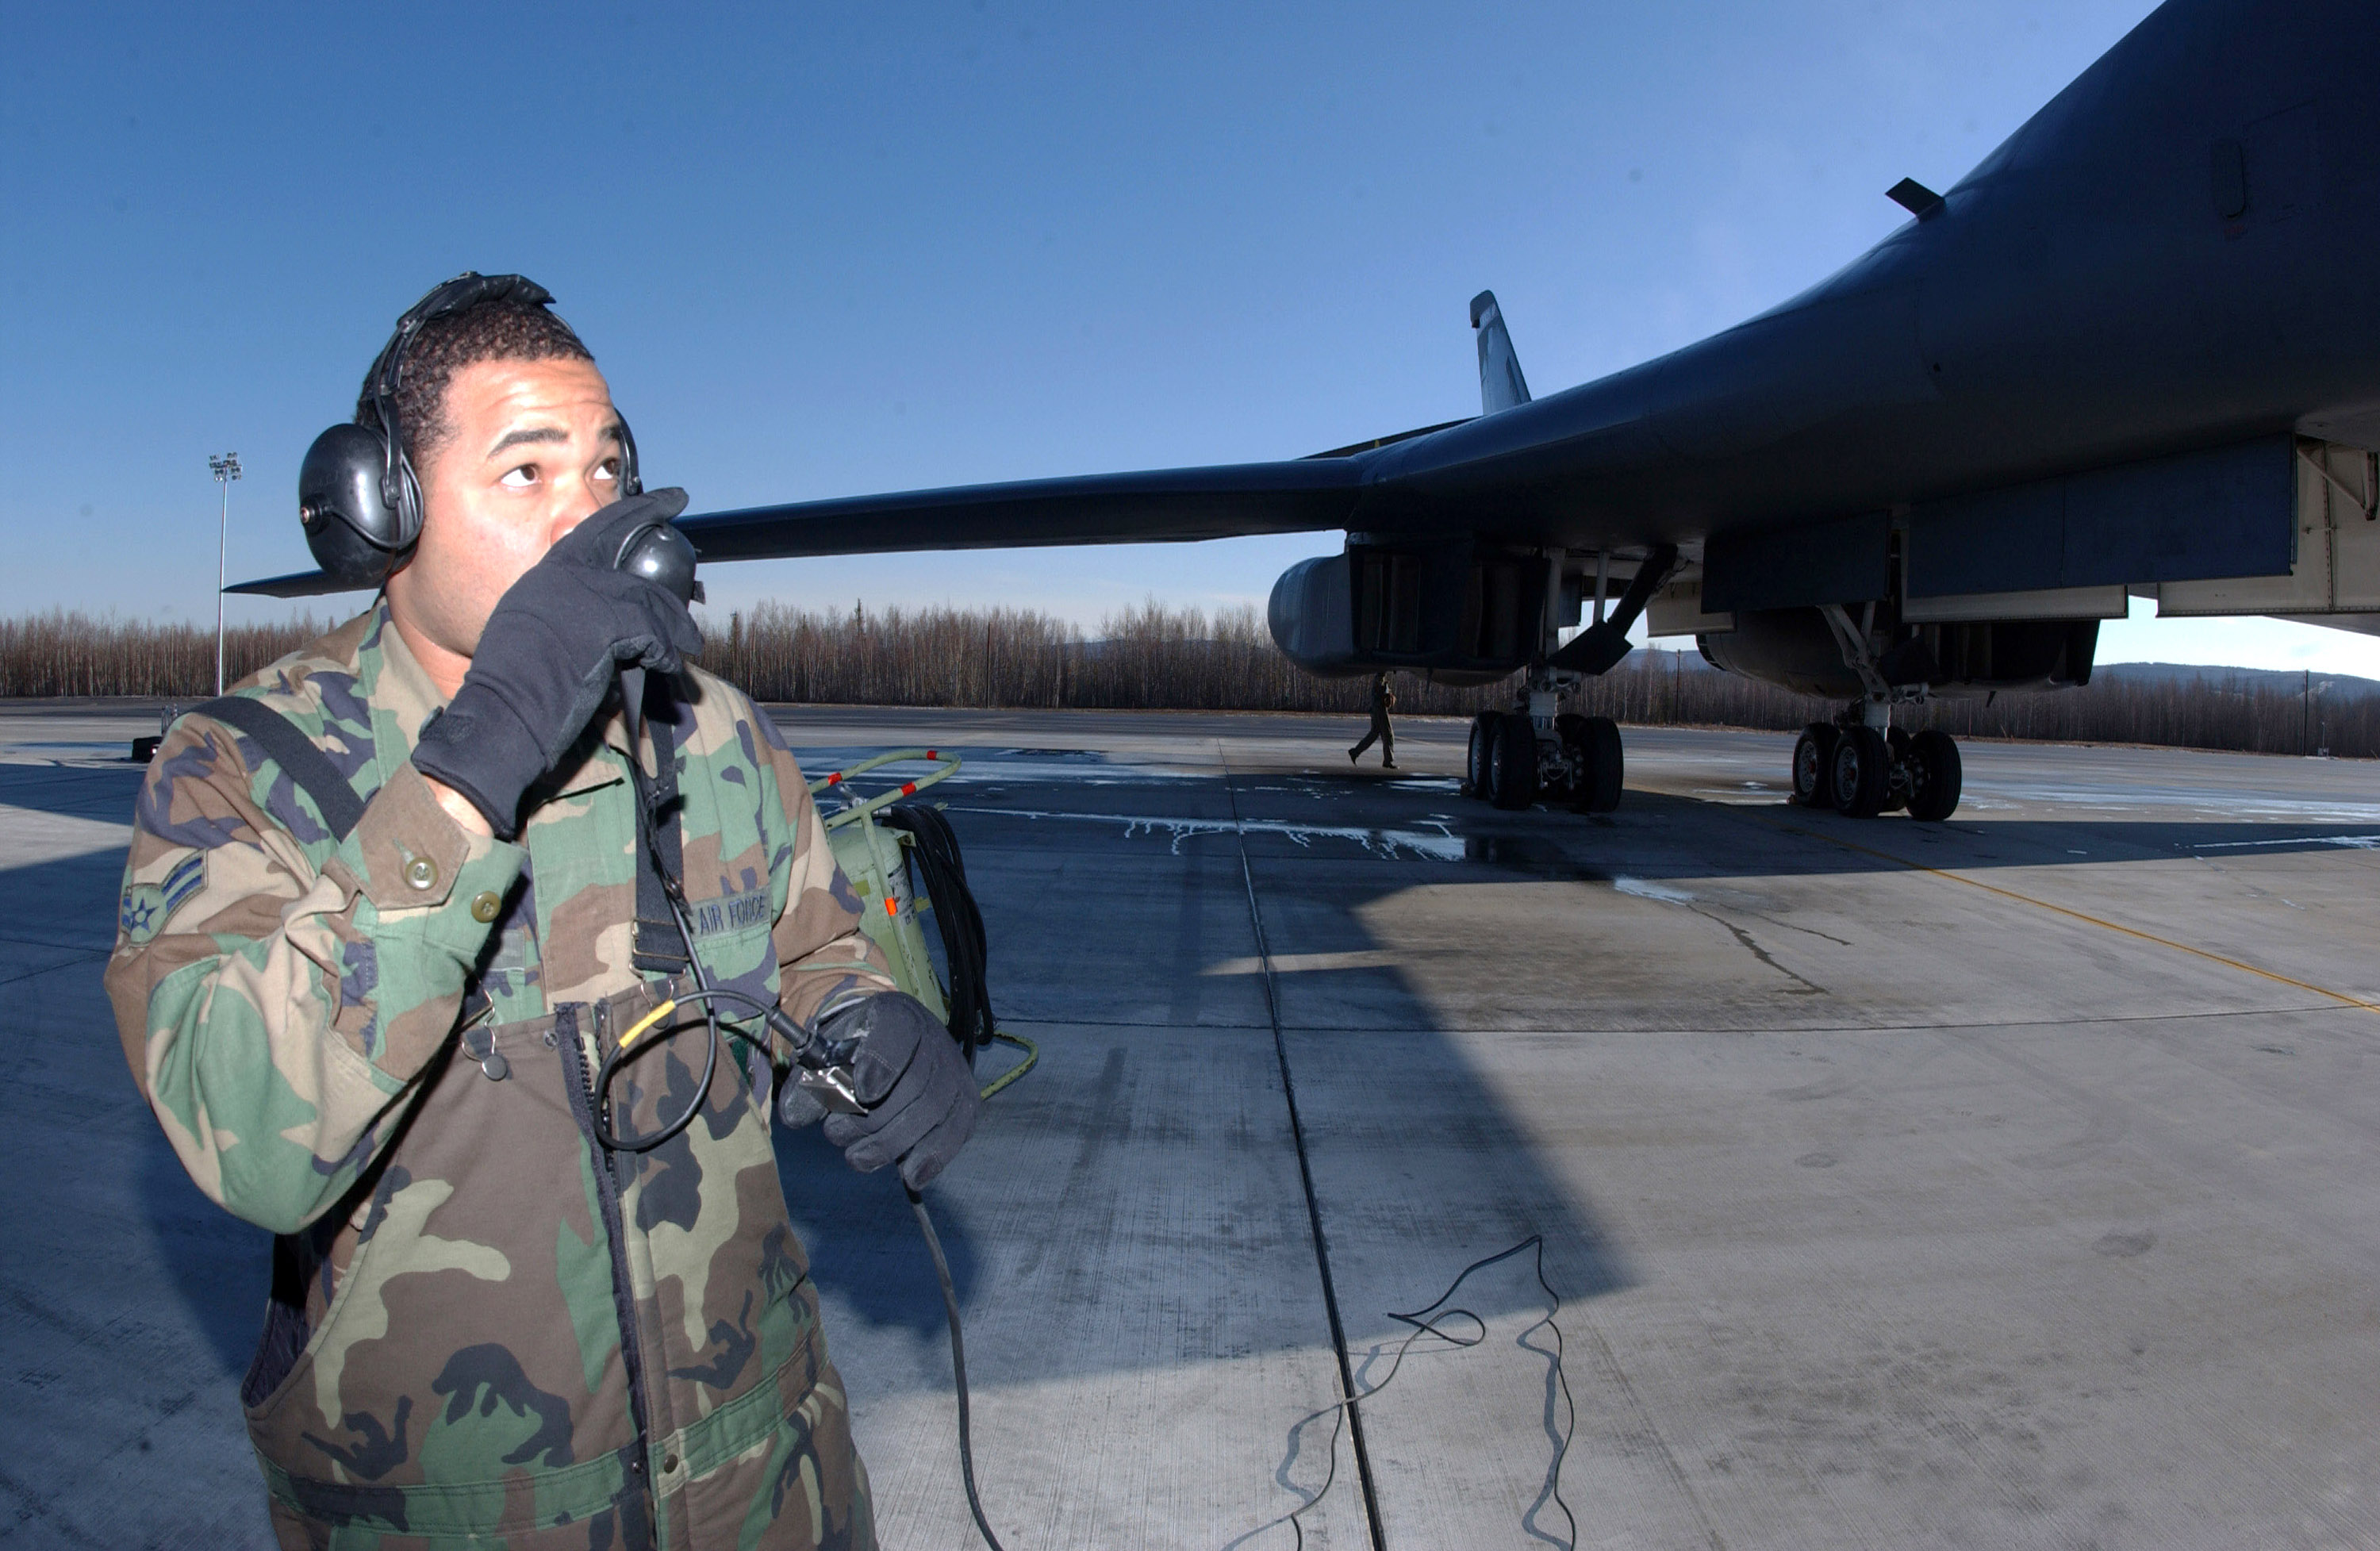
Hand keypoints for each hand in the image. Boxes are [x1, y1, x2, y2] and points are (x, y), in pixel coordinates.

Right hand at [411, 490, 701, 838]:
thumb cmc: (514, 686)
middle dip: (654, 522)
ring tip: (685, 641)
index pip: (593, 529)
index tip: (663, 498)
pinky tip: (669, 662)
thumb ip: (565, 606)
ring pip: (646, 597)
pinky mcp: (603, 626)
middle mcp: (560, 577)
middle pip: (622, 548)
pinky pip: (651, 630)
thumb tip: (606, 608)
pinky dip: (665, 649)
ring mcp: (581, 598)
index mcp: (542, 576)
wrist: (500, 716)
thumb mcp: (532, 629)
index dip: (631, 510)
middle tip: (681, 508)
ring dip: (671, 622)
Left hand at [789, 993, 979, 1189]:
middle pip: (914, 1083)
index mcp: (894, 1014)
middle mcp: (932, 1038)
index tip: (860, 1093)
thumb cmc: (855, 1050)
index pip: (895, 1032)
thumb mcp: (827, 1054)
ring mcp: (953, 1069)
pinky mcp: (965, 1100)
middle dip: (872, 1120)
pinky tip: (911, 1176)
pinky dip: (934, 1156)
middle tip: (835, 1135)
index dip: (880, 1063)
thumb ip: (808, 1082)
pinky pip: (957, 1130)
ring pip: (933, 1110)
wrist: (897, 1042)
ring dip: (892, 1143)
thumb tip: (795, 1117)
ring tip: (857, 1157)